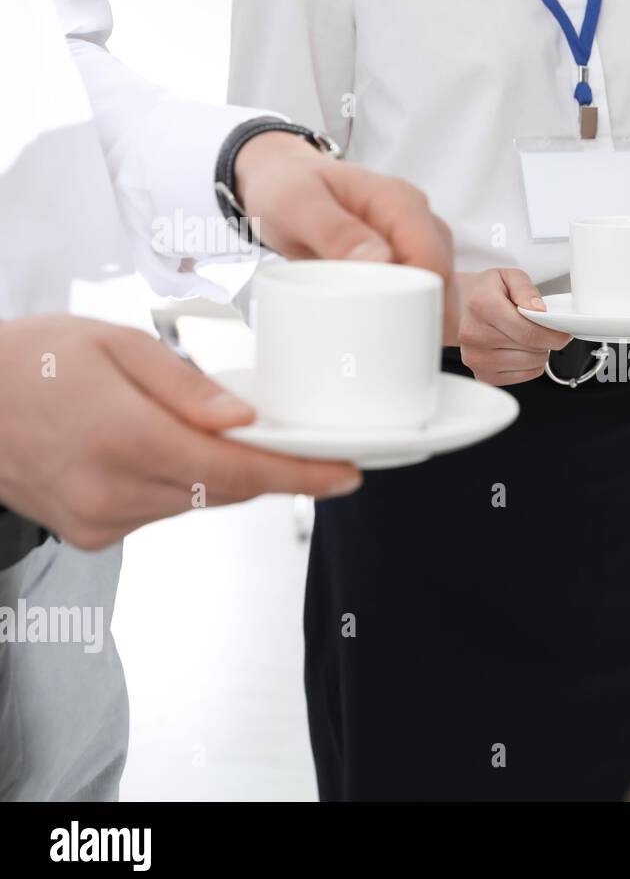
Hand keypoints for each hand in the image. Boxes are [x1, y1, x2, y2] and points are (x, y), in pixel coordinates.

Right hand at [0, 316, 361, 550]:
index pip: (239, 469)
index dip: (302, 476)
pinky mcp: (91, 534)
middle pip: (227, 489)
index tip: (348, 474)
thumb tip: (244, 418)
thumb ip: (184, 384)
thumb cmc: (29, 361)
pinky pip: (163, 510)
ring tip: (206, 430)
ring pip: (197, 501)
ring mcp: (100, 519)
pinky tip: (159, 449)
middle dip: (272, 469)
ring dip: (221, 472)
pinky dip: (180, 483)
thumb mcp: (111, 344)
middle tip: (306, 446)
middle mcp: (114, 489)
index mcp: (125, 437)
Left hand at [234, 131, 458, 340]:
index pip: (430, 258)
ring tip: (385, 342)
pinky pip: (427, 294)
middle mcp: (419, 220)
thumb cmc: (287, 188)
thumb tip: (381, 260)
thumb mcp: (296, 204)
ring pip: (442, 292)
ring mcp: (418, 241)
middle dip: (423, 317)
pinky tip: (393, 334)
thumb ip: (335, 230)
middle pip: (443, 280)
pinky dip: (415, 317)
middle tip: (380, 344)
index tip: (384, 326)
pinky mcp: (411, 260)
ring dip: (422, 321)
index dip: (418, 298)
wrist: (282, 182)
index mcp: (398, 201)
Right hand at [453, 268, 571, 385]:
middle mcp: (474, 334)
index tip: (564, 333)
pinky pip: (522, 377)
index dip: (553, 335)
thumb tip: (539, 310)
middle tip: (544, 330)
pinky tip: (522, 351)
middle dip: (547, 341)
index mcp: (482, 306)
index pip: (528, 332)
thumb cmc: (489, 292)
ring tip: (530, 338)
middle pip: (530, 349)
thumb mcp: (510, 276)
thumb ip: (527, 290)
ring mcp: (476, 358)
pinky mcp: (482, 374)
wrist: (464, 307)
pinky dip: (530, 366)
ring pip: (529, 365)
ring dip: (539, 354)